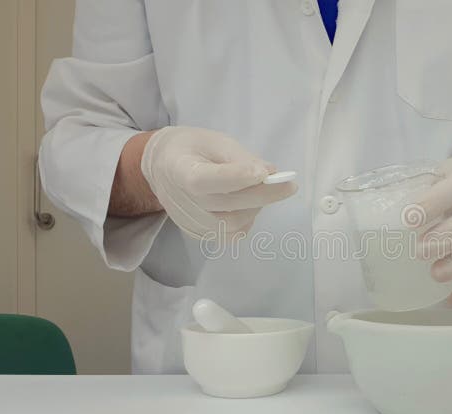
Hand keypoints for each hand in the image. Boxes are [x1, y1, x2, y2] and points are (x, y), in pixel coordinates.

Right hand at [140, 126, 296, 238]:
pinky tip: (249, 205)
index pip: (206, 180)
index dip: (237, 178)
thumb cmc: (192, 148)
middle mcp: (180, 200)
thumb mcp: (215, 141)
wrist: (163, 166)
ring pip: (232, 224)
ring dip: (256, 208)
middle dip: (264, 195)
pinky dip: (247, 221)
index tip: (265, 173)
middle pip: (226, 205)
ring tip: (261, 191)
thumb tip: (270, 173)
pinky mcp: (196, 233)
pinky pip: (230, 234)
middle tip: (289, 185)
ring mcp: (187, 221)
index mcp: (178, 169)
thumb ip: (242, 158)